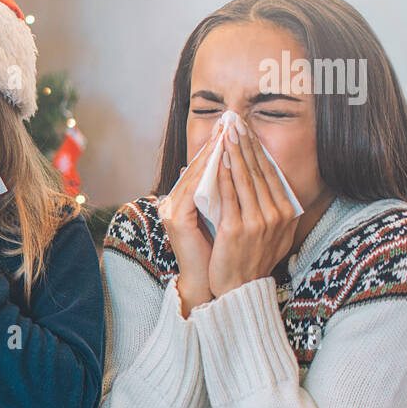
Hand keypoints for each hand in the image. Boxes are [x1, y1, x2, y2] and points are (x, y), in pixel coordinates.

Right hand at [157, 119, 217, 315]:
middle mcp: (172, 204)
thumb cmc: (220, 255)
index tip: (234, 130)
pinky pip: (195, 189)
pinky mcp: (178, 219)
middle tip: (231, 122)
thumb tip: (231, 173)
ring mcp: (172, 211)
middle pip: (197, 167)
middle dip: (216, 144)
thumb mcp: (223, 218)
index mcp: (182, 202)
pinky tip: (224, 159)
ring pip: (195, 174)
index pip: (201, 169)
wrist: (212, 285)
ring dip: (213, 152)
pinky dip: (210, 173)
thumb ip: (223, 197)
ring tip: (228, 133)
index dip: (218, 149)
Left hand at [207, 114, 299, 296]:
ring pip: (245, 178)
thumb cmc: (250, 258)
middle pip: (259, 170)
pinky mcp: (238, 228)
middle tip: (235, 120)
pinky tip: (217, 157)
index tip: (247, 129)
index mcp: (287, 213)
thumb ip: (270, 207)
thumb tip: (263, 179)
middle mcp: (277, 215)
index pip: (270, 173)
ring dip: (234, 151)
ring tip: (226, 131)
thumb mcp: (271, 232)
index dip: (258, 149)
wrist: (239, 288)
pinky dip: (223, 173)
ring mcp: (259, 222)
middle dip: (246, 143)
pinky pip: (229, 194)